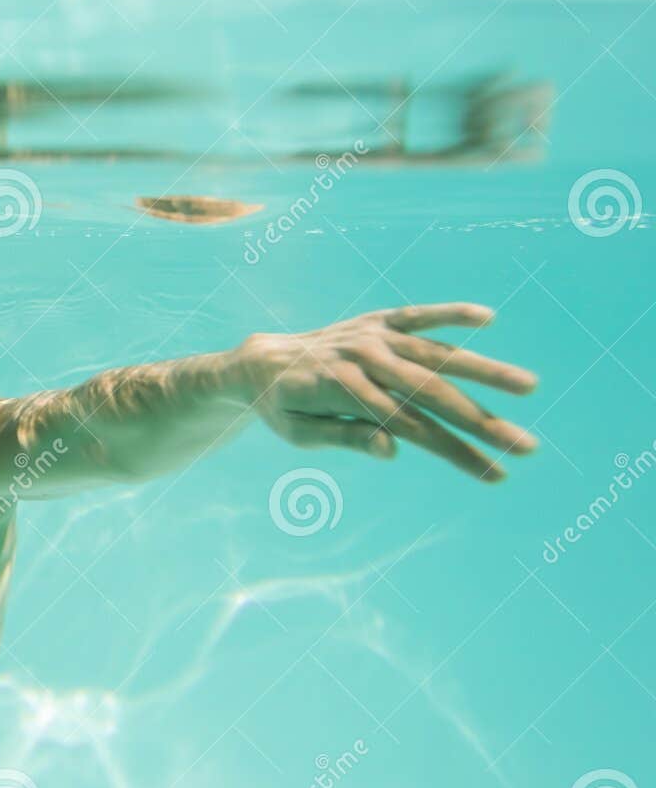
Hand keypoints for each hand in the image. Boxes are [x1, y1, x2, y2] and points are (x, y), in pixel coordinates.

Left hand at [230, 303, 538, 480]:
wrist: (259, 362)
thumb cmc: (282, 407)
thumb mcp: (299, 433)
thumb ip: (344, 437)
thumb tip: (392, 449)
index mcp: (346, 392)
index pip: (415, 429)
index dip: (458, 453)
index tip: (497, 474)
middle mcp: (364, 359)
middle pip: (434, 393)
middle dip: (484, 421)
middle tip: (528, 445)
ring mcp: (373, 336)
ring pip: (436, 353)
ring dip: (484, 369)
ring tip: (528, 386)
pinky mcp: (377, 321)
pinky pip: (416, 315)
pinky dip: (448, 313)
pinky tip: (486, 316)